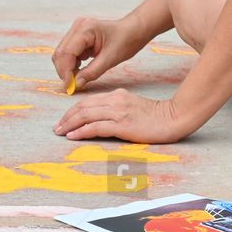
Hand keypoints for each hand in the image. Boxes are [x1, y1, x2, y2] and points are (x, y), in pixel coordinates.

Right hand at [53, 15, 149, 91]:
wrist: (133, 31)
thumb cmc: (127, 40)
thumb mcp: (111, 59)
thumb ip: (92, 72)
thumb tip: (77, 84)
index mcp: (86, 29)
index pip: (66, 52)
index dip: (65, 71)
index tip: (69, 86)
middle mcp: (78, 27)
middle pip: (60, 53)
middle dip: (64, 71)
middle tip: (72, 85)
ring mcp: (76, 31)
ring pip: (61, 54)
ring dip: (67, 68)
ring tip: (78, 77)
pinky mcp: (77, 37)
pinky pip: (68, 54)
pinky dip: (71, 65)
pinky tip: (80, 70)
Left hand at [54, 88, 190, 143]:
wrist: (174, 118)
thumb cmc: (156, 116)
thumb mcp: (132, 106)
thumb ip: (116, 109)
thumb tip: (98, 120)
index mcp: (117, 95)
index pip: (88, 101)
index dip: (73, 110)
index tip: (64, 120)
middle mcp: (115, 101)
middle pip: (83, 106)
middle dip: (67, 117)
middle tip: (57, 128)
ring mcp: (118, 112)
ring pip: (86, 115)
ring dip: (70, 124)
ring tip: (60, 132)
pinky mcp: (122, 124)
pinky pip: (95, 127)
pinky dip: (81, 131)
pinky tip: (72, 136)